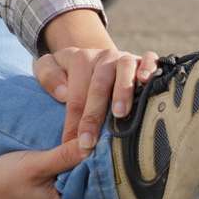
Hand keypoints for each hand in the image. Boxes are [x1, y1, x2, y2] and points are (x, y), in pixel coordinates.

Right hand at [0, 136, 122, 198]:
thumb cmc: (0, 181)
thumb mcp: (35, 164)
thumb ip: (66, 155)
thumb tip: (96, 142)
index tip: (141, 183)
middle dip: (113, 191)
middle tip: (128, 165)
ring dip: (94, 189)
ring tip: (108, 163)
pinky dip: (79, 190)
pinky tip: (81, 170)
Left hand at [33, 44, 159, 146]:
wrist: (96, 60)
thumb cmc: (71, 75)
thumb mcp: (50, 69)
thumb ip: (48, 76)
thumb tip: (63, 93)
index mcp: (79, 59)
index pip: (75, 91)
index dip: (72, 118)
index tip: (70, 142)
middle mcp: (103, 56)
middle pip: (98, 84)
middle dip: (93, 114)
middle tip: (89, 141)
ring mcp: (124, 57)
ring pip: (124, 69)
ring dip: (122, 91)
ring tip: (120, 114)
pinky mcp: (144, 60)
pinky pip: (150, 59)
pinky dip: (149, 68)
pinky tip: (145, 82)